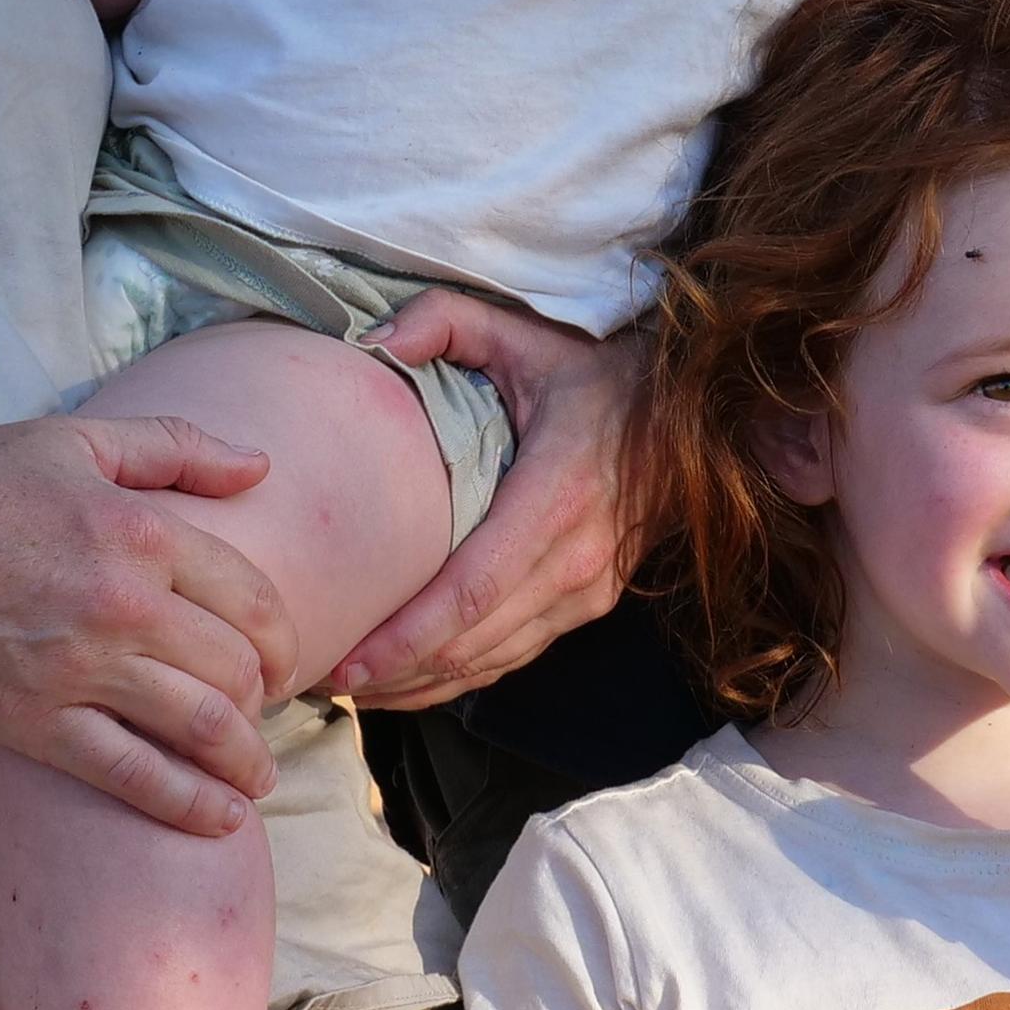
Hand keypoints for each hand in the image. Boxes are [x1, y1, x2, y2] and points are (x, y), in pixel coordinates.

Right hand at [0, 415, 301, 839]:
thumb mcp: (79, 440)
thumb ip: (179, 447)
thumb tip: (260, 467)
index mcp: (141, 529)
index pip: (251, 596)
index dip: (282, 635)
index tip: (283, 656)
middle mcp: (124, 602)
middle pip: (235, 668)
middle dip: (266, 699)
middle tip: (265, 713)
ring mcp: (79, 669)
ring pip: (200, 727)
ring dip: (245, 761)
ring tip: (257, 778)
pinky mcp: (33, 722)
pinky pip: (130, 776)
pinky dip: (187, 804)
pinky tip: (221, 818)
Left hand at [323, 296, 633, 707]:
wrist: (688, 418)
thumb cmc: (593, 376)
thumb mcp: (522, 333)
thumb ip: (445, 321)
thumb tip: (375, 341)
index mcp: (555, 496)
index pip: (474, 589)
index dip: (409, 635)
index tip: (349, 659)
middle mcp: (575, 560)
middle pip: (474, 642)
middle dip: (396, 671)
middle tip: (321, 676)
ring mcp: (587, 592)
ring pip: (492, 662)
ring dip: (420, 684)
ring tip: (350, 688)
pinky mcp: (589, 605)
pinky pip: (514, 656)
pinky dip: (458, 678)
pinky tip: (408, 681)